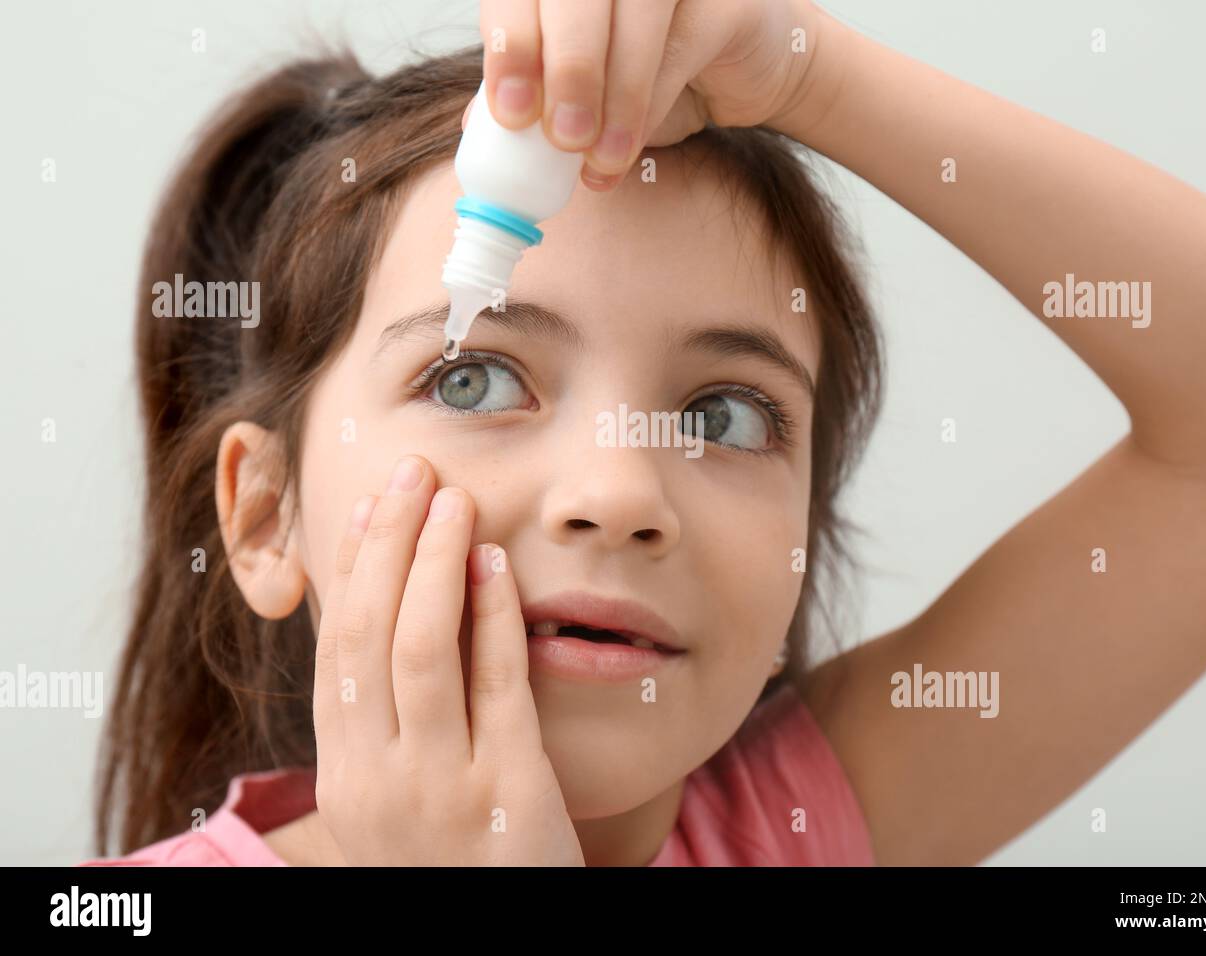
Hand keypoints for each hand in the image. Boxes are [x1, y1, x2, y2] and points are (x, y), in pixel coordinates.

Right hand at [312, 455, 584, 865]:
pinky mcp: (506, 794)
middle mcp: (377, 780)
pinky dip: (492, 617)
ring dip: (434, 563)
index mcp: (346, 776)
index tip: (369, 503)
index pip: (335, 650)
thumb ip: (392, 722)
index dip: (351, 569)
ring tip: (455, 500)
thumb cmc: (457, 860)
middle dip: (388, 544)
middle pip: (367, 635)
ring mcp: (437, 789)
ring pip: (419, 651)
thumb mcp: (401, 797)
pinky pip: (495, 688)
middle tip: (414, 473)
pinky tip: (499, 565)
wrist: (498, 943)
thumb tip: (392, 618)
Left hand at [466, 0, 833, 188]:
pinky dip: (648, 105)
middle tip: (563, 138)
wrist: (747, 70)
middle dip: (565, 69)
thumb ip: (534, 94)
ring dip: (613, 97)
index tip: (512, 112)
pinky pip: (679, 46)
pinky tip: (628, 149)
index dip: (511, 43)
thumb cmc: (656, 73)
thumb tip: (477, 127)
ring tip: (598, 158)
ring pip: (633, 15)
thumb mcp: (583, 89)